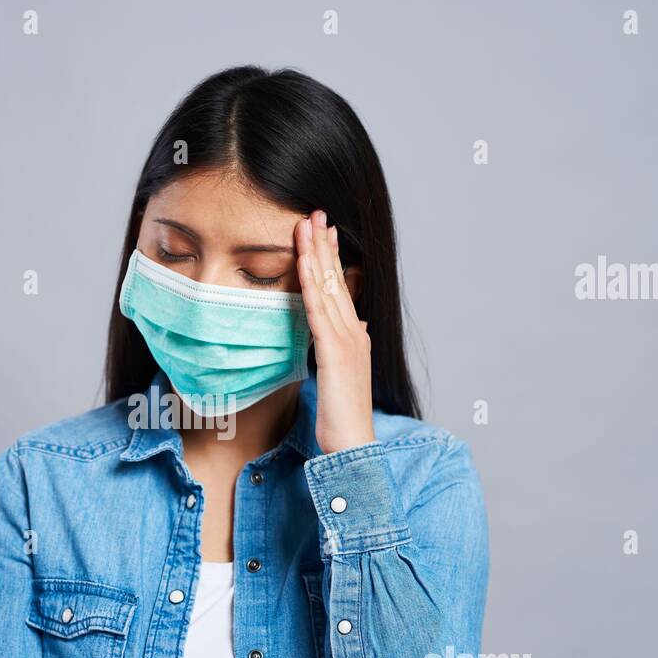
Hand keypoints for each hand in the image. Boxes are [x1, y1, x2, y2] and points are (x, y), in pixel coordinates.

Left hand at [295, 209, 376, 453]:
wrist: (353, 444)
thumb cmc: (342, 416)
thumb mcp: (341, 373)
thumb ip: (342, 347)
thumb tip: (352, 324)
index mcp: (354, 335)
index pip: (340, 288)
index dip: (330, 258)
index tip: (321, 231)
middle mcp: (354, 331)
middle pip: (336, 280)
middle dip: (324, 245)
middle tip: (315, 213)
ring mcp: (346, 341)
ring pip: (329, 289)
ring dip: (316, 256)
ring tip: (307, 226)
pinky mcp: (335, 354)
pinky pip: (319, 314)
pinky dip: (310, 288)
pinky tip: (302, 269)